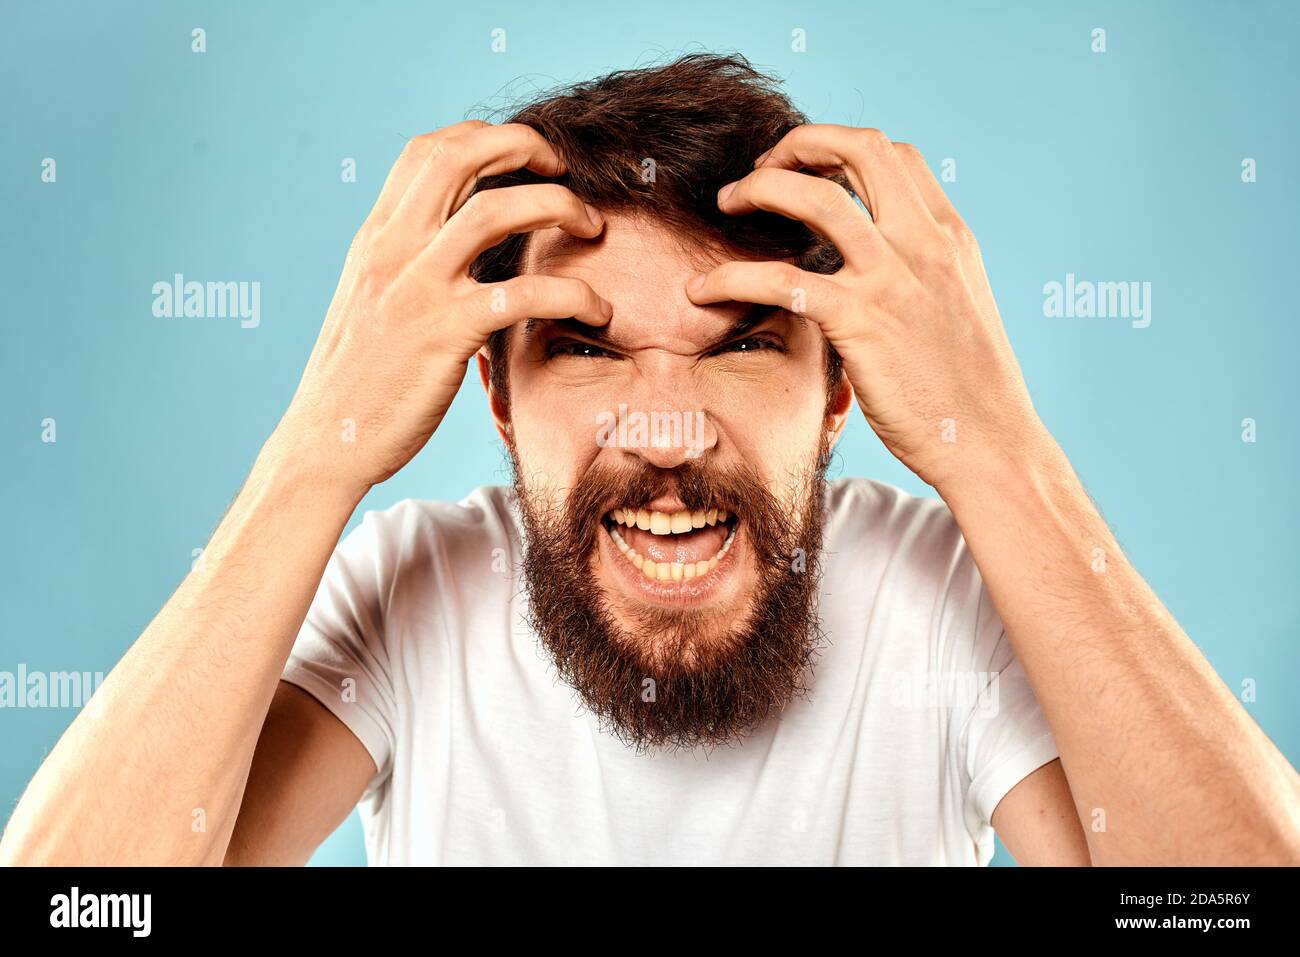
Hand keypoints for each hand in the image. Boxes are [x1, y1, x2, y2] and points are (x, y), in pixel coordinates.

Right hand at [272, 121, 609, 494]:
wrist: (325, 441)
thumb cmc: (358, 380)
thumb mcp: (372, 301)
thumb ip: (406, 262)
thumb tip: (448, 239)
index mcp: (377, 238)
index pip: (428, 151)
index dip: (484, 137)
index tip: (526, 156)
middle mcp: (393, 249)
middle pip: (460, 155)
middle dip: (524, 145)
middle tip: (565, 169)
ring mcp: (419, 288)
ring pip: (495, 210)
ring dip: (558, 205)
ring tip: (592, 226)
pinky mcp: (445, 334)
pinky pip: (524, 294)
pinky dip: (573, 292)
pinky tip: (597, 308)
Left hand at [685, 123, 1047, 493]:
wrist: (992, 444)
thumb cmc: (970, 392)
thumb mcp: (959, 310)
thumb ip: (925, 275)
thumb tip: (884, 268)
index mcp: (949, 236)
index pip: (896, 155)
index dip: (842, 147)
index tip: (806, 168)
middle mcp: (924, 243)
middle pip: (858, 148)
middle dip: (798, 144)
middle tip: (760, 169)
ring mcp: (892, 278)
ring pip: (814, 197)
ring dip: (759, 187)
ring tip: (727, 203)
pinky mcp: (860, 321)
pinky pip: (780, 278)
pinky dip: (731, 276)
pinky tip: (703, 290)